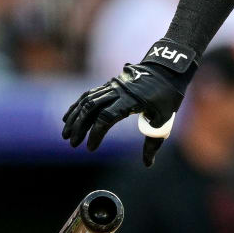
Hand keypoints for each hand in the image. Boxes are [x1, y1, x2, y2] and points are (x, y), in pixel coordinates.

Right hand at [62, 62, 184, 165]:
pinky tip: (68, 117)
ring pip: (86, 100)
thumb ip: (153, 141)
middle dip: (79, 127)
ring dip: (74, 117)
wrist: (168, 68)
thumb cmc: (168, 95)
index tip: (90, 148)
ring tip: (65, 134)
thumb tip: (147, 164)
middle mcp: (117, 91)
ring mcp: (112, 86)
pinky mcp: (110, 84)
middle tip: (72, 144)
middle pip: (91, 108)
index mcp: (130, 99)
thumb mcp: (165, 118)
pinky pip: (89, 95)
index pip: (106, 117)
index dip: (96, 133)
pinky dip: (77, 106)